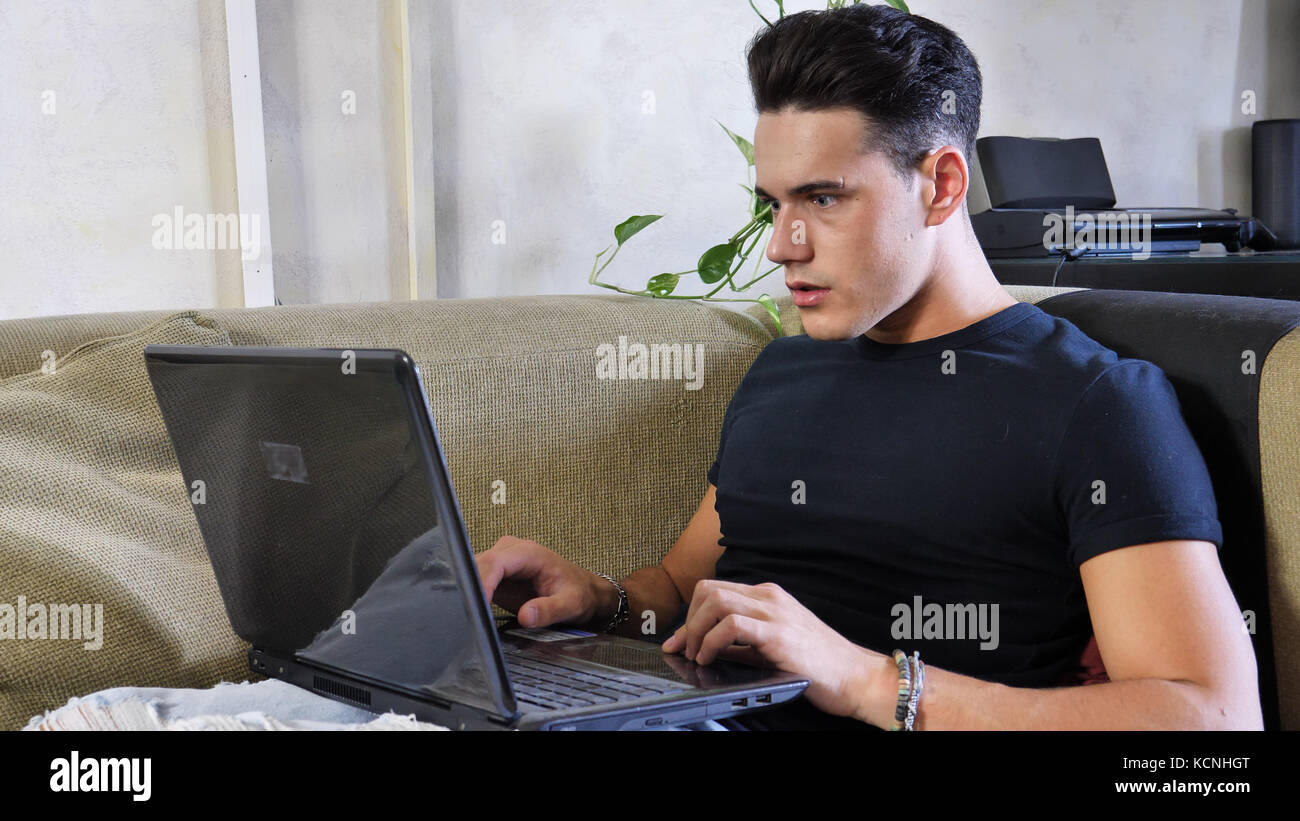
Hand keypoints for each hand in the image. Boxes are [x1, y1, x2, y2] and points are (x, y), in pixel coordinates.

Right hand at [475, 536, 613, 628]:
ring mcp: (502, 561)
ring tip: (469, 615)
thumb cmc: (578, 593)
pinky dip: (472, 594)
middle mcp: (512, 551)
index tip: (479, 604)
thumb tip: (525, 616)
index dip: (483, 582)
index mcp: (530, 553)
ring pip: (473, 570)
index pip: (496, 561)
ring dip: (469, 592)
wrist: (582, 590)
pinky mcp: (497, 574)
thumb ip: (548, 610)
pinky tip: (473, 611)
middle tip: (469, 615)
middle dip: (471, 588)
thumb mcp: (569, 604)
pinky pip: (476, 580)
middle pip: (479, 564)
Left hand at [661, 579, 881, 719]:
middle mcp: (769, 597)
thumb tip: (701, 646)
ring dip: (695, 630)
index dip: (689, 614)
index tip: (678, 641)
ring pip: (715, 601)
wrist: (855, 676)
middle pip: (708, 590)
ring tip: (696, 655)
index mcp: (768, 596)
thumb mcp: (772, 645)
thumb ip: (739, 642)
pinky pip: (731, 625)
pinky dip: (710, 641)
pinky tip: (709, 658)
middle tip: (684, 649)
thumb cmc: (818, 664)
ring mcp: (774, 612)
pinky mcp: (778, 634)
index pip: (715, 589)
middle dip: (687, 621)